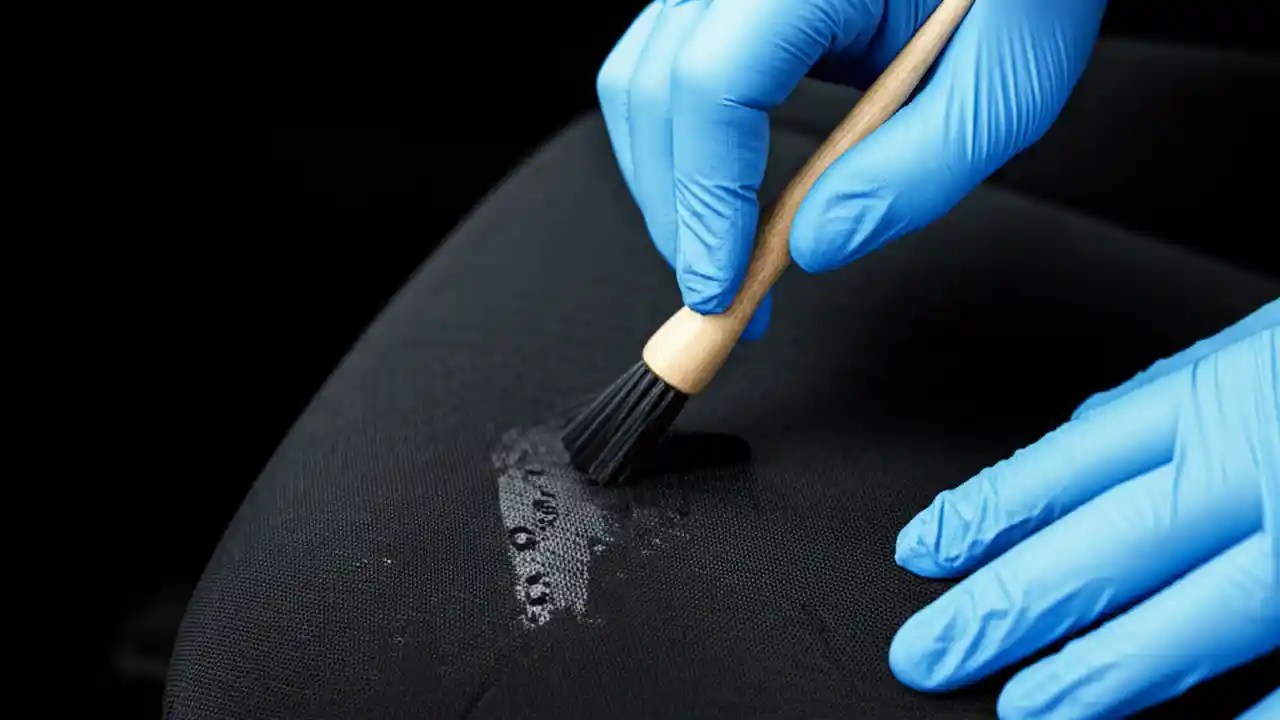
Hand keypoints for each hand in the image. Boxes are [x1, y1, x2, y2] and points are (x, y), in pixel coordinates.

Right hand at [595, 0, 1106, 338]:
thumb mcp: (1003, 85)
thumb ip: (912, 171)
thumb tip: (810, 248)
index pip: (713, 82)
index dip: (704, 196)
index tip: (721, 284)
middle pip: (655, 84)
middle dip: (674, 206)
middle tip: (720, 292)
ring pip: (641, 75)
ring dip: (665, 177)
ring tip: (717, 253)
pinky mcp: (735, 1)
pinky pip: (667, 66)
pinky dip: (679, 141)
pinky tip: (721, 194)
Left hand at [890, 299, 1279, 718]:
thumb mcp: (1260, 340)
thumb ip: (1173, 396)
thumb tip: (1074, 438)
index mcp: (1224, 395)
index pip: (1070, 465)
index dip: (986, 512)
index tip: (922, 550)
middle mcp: (1264, 466)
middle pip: (1105, 549)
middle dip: (1008, 608)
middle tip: (928, 653)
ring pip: (1193, 624)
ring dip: (1100, 676)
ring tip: (1025, 712)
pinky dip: (1253, 717)